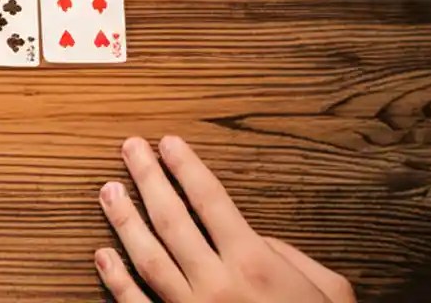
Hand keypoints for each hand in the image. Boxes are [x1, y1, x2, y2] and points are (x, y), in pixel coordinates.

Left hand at [95, 137, 353, 302]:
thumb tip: (257, 238)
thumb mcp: (329, 290)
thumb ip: (291, 257)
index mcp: (256, 265)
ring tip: (108, 190)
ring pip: (148, 258)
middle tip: (130, 148)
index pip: (211, 201)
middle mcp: (218, 284)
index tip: (168, 143)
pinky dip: (115, 281)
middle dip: (149, 179)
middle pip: (172, 220)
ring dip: (124, 221)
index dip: (187, 167)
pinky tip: (101, 255)